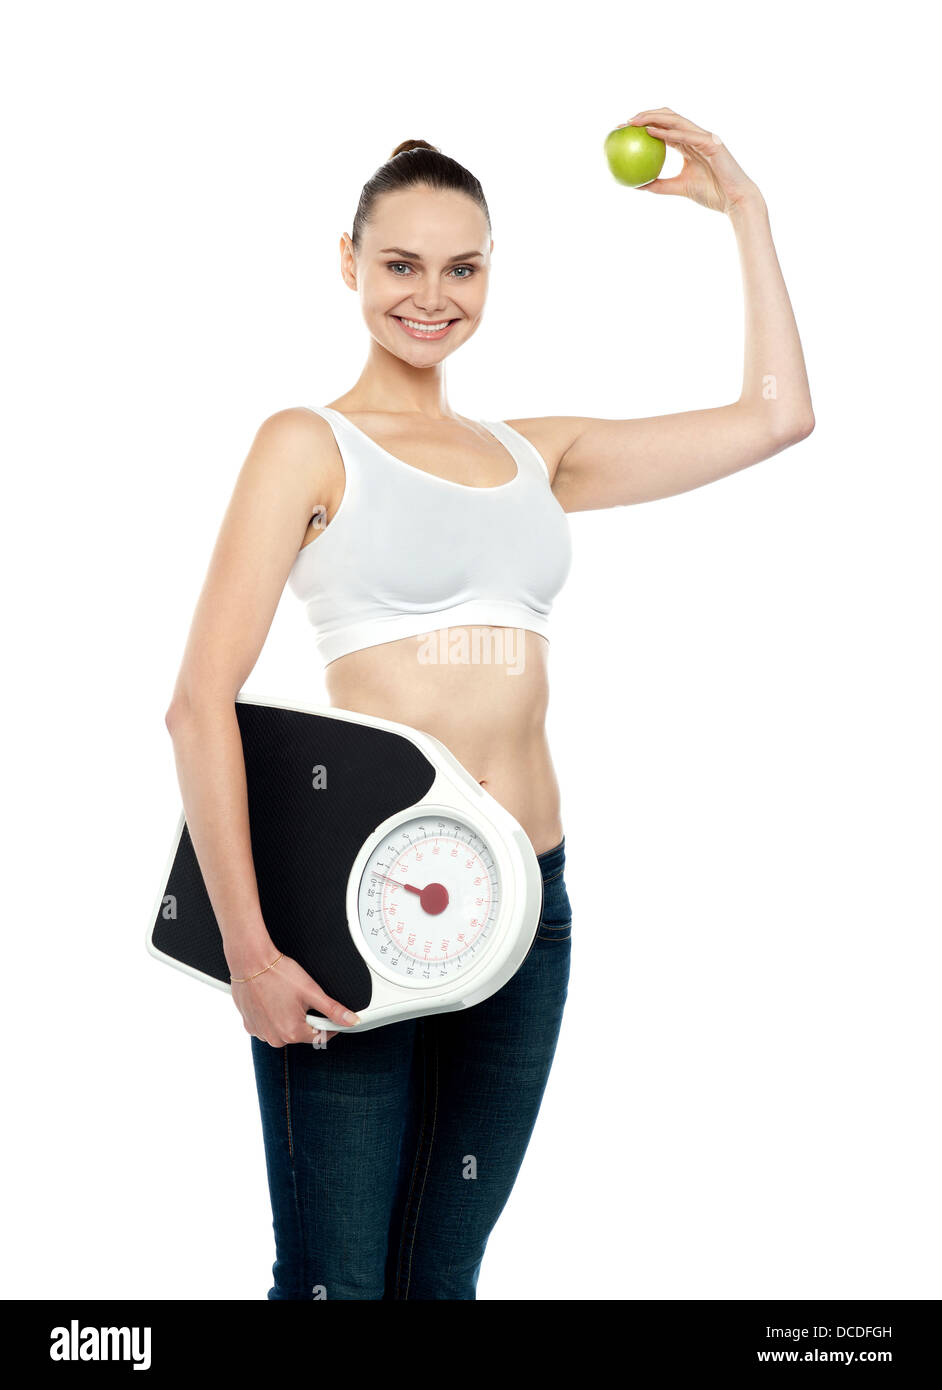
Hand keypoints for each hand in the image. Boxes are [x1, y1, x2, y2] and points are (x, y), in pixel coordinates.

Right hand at [231, 952, 359, 1046]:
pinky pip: (267, 1025)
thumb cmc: (279, 974)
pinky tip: (271, 1000)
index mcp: (293, 1033)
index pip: (320, 1036)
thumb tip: (352, 1021)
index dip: (328, 1023)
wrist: (251, 962)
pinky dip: (271, 1016)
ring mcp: (260, 1033)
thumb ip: (333, 1010)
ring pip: (283, 1029)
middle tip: (301, 998)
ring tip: (284, 997)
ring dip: (287, 1017)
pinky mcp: (249, 1025)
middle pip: (300, 1033)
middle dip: (305, 1018)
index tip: (327, 1013)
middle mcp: (275, 1038)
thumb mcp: (312, 991)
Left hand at [618, 108, 760, 214]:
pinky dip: (667, 132)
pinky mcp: (711, 143)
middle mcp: (695, 135)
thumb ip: (659, 184)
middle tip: (624, 123)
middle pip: (668, 117)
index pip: (664, 128)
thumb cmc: (711, 194)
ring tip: (633, 122)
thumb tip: (636, 185)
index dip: (644, 125)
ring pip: (676, 120)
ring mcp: (704, 137)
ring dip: (653, 117)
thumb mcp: (678, 188)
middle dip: (645, 115)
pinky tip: (650, 132)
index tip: (624, 131)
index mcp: (689, 143)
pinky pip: (686, 135)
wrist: (734, 200)